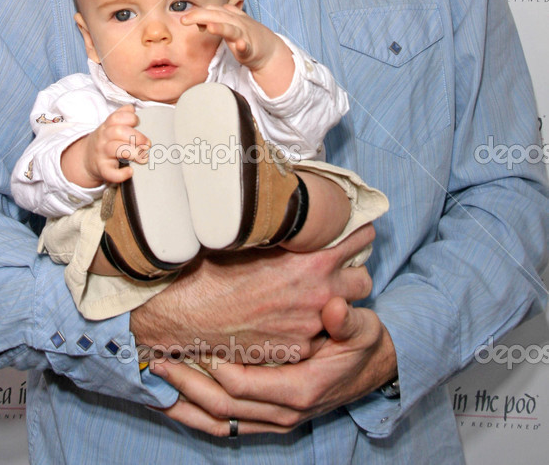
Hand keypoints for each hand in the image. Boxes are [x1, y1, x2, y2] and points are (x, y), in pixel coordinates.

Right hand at [60, 105, 149, 186]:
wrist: (85, 160)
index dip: (130, 118)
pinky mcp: (102, 169)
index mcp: (107, 126)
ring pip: (115, 149)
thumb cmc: (105, 141)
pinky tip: (130, 172)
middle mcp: (103, 138)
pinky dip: (121, 174)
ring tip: (144, 157)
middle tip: (147, 144)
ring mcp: (102, 154)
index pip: (116, 117)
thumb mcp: (109, 126)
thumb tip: (132, 107)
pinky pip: (110, 172)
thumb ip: (122, 115)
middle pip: (117, 131)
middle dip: (136, 136)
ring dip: (133, 152)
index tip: (139, 123)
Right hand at [131, 223, 374, 361]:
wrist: (188, 313)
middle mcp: (319, 294)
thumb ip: (284, 224)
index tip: (350, 229)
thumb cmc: (214, 266)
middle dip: (351, 272)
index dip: (357, 231)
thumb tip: (292, 202)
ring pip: (344, 312)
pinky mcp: (298, 349)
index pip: (361, 237)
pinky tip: (284, 316)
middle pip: (363, 280)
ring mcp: (310, 326)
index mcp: (312, 260)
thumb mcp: (253, 234)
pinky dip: (308, 326)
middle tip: (331, 266)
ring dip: (335, 301)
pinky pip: (317, 335)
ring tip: (310, 294)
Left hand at [148, 298, 395, 436]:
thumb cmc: (363, 344)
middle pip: (224, 408)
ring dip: (186, 407)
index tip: (189, 344)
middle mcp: (285, 412)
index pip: (245, 384)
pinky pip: (228, 426)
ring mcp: (277, 420)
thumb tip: (334, 309)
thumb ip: (347, 321)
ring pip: (221, 423)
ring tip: (155, 386)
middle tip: (157, 362)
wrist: (375, 370)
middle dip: (187, 386)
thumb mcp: (363, 327)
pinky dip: (199, 417)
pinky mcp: (271, 420)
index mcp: (301, 389)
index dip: (214, 367)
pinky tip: (177, 403)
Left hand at [180, 2, 293, 96]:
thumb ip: (218, 20)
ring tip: (209, 27)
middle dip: (201, 16)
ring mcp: (244, 36)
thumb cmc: (248, 36)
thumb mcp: (232, 25)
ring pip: (231, 30)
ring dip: (221, 27)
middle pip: (218, 16)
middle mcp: (237, 24)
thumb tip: (203, 20)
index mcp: (230, 18)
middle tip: (184, 19)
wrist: (270, 50)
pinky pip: (246, 47)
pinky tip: (239, 45)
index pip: (212, 11)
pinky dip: (242, 46)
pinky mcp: (251, 50)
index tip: (185, 19)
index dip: (198, 13)